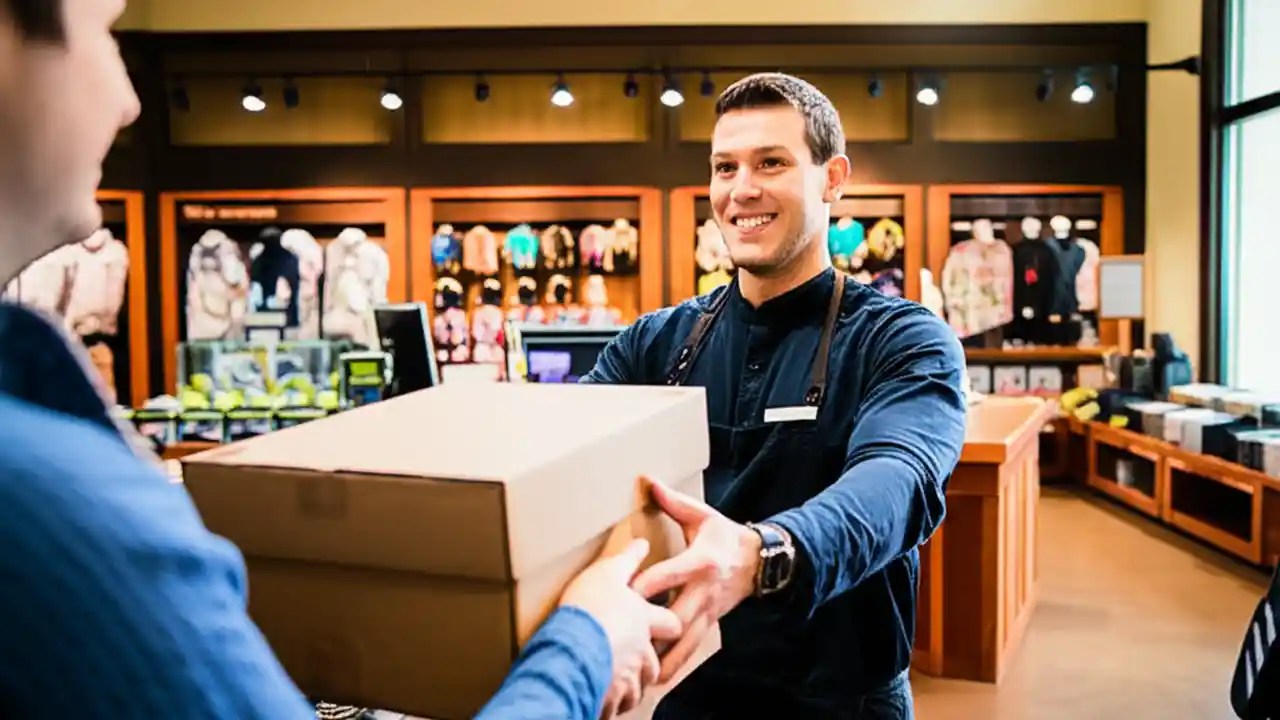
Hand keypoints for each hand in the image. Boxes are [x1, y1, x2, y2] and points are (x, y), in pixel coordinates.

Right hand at [560, 538, 683, 718]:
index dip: (669, 625)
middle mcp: (643, 649)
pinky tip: (602, 697)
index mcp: (644, 619)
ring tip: (613, 678)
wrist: (574, 645)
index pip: (671, 624)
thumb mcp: (608, 572)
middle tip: (633, 659)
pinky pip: (618, 704)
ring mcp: (630, 675)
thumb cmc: (591, 605)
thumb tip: (642, 543)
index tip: (667, 624)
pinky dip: (612, 702)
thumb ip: (627, 559)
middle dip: (647, 663)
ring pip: (638, 686)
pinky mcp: (614, 697)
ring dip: (629, 684)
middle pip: (655, 662)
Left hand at [631, 480, 761, 682]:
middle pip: (674, 615)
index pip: (669, 576)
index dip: (646, 586)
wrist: (761, 562)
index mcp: (702, 562)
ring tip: (635, 669)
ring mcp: (707, 612)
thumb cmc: (726, 536)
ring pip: (684, 642)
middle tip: (619, 636)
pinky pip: (690, 649)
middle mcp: (704, 591)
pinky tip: (652, 676)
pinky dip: (672, 663)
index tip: (621, 592)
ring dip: (661, 656)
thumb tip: (647, 481)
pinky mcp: (708, 624)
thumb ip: (673, 502)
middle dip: (648, 627)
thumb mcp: (703, 516)